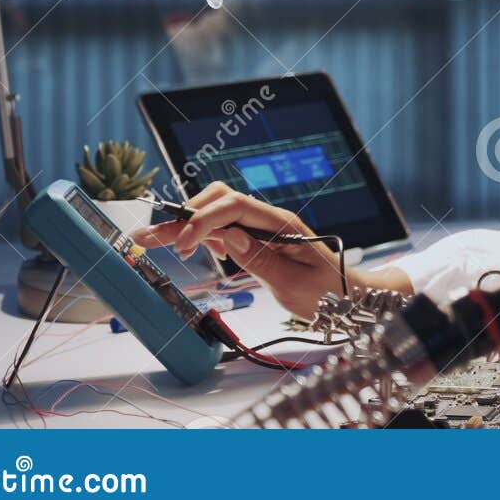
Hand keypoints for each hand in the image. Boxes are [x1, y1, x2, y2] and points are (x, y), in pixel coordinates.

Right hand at [133, 182, 356, 317]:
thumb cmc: (329, 293)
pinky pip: (223, 230)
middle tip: (149, 236)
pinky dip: (200, 236)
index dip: (203, 220)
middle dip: (184, 216)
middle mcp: (269, 220)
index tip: (183, 246)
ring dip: (185, 225)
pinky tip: (186, 249)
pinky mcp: (255, 241)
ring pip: (216, 215)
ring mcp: (261, 229)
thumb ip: (261, 260)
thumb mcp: (296, 284)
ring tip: (152, 240)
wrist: (350, 297)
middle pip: (220, 202)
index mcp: (282, 224)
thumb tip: (229, 237)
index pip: (235, 206)